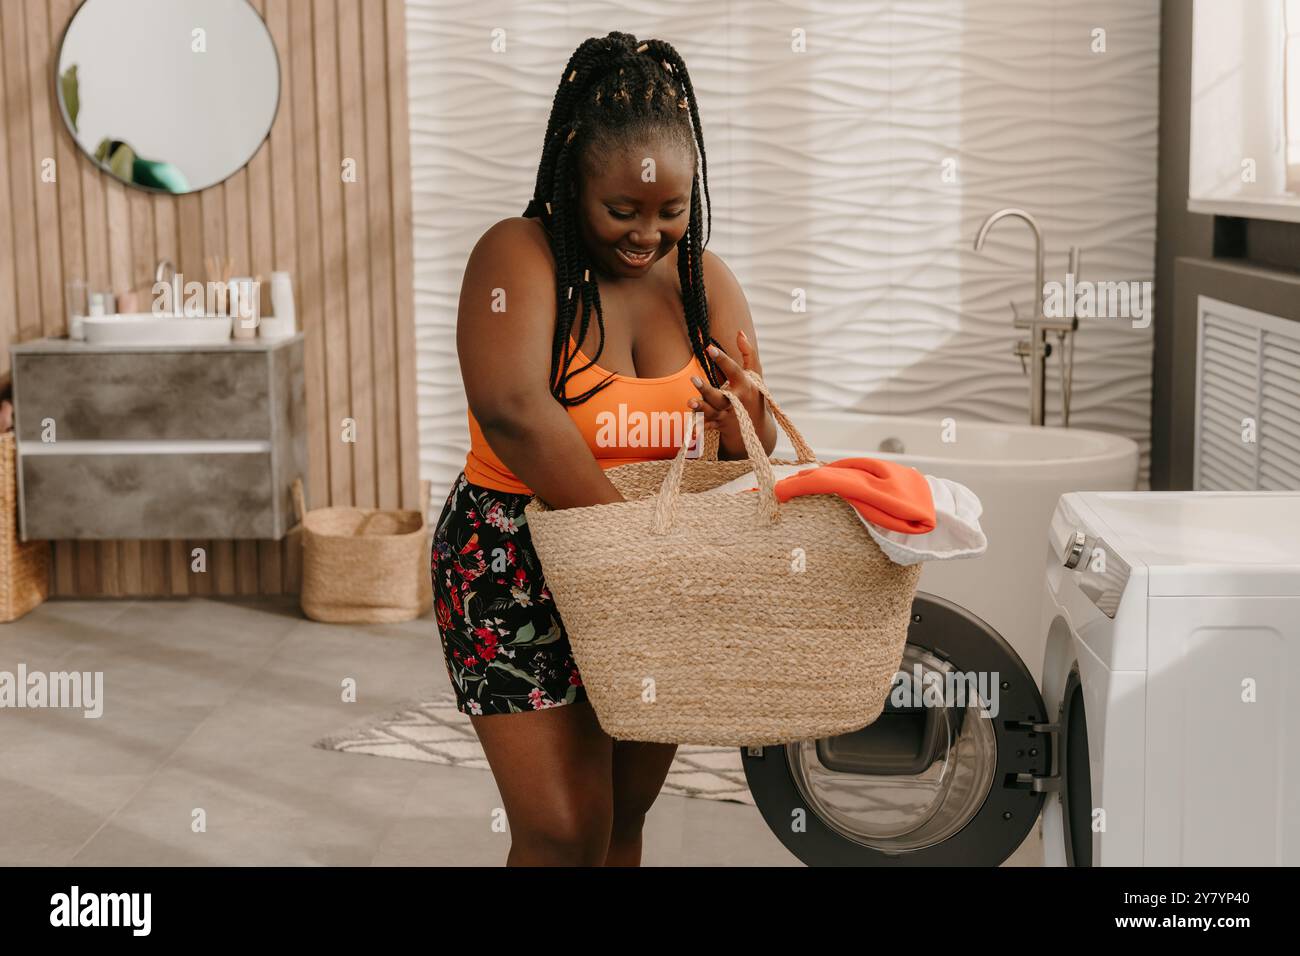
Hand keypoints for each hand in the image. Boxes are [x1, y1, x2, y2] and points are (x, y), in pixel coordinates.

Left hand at [686, 330, 765, 458]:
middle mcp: (736, 401)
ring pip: (712, 411)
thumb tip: (740, 332)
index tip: (708, 348)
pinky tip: (691, 425)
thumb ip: (748, 353)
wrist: (758, 429)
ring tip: (689, 402)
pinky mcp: (720, 425)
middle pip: (720, 396)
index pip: (733, 370)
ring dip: (701, 407)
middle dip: (707, 390)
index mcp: (745, 386)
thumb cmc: (754, 395)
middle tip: (693, 379)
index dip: (721, 358)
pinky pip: (708, 425)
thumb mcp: (755, 375)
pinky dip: (700, 426)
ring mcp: (727, 415)